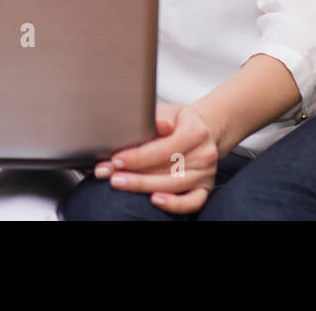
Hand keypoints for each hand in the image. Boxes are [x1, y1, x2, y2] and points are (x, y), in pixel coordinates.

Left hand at [94, 101, 220, 214]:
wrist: (205, 129)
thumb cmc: (180, 120)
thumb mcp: (168, 111)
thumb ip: (158, 118)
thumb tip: (157, 124)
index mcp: (196, 132)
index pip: (163, 148)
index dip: (138, 156)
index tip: (116, 159)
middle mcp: (204, 154)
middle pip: (166, 169)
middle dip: (134, 173)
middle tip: (110, 174)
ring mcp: (205, 174)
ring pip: (174, 185)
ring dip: (144, 186)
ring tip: (121, 183)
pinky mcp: (205, 188)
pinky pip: (192, 202)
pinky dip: (174, 204)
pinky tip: (154, 200)